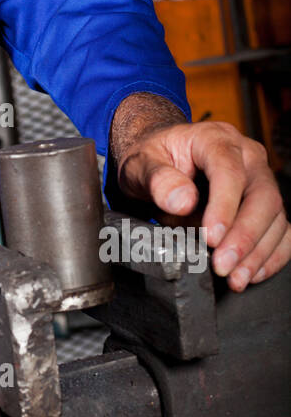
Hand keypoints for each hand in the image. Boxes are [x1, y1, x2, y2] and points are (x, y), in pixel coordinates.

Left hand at [115, 119, 289, 290]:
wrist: (159, 159)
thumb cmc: (152, 159)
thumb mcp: (140, 164)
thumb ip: (157, 179)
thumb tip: (183, 201)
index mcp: (214, 139)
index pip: (229, 170)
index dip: (224, 206)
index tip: (211, 237)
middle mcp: (246, 156)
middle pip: (262, 195)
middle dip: (245, 236)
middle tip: (223, 265)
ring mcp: (259, 179)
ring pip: (275, 215)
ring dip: (259, 251)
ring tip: (235, 277)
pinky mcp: (263, 203)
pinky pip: (280, 229)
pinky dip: (271, 254)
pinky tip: (251, 273)